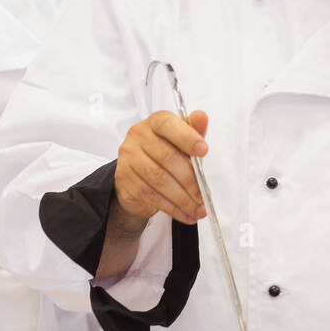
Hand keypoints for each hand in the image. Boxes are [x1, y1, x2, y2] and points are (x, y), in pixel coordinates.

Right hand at [115, 109, 208, 226]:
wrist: (138, 175)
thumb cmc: (164, 153)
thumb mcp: (182, 141)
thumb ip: (193, 131)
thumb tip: (202, 117)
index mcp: (154, 122)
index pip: (168, 124)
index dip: (187, 137)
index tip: (204, 151)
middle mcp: (138, 136)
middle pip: (167, 157)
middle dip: (190, 179)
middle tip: (203, 194)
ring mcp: (128, 159)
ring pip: (160, 180)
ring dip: (183, 198)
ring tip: (198, 209)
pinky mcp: (125, 180)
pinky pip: (152, 196)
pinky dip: (173, 208)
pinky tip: (186, 213)